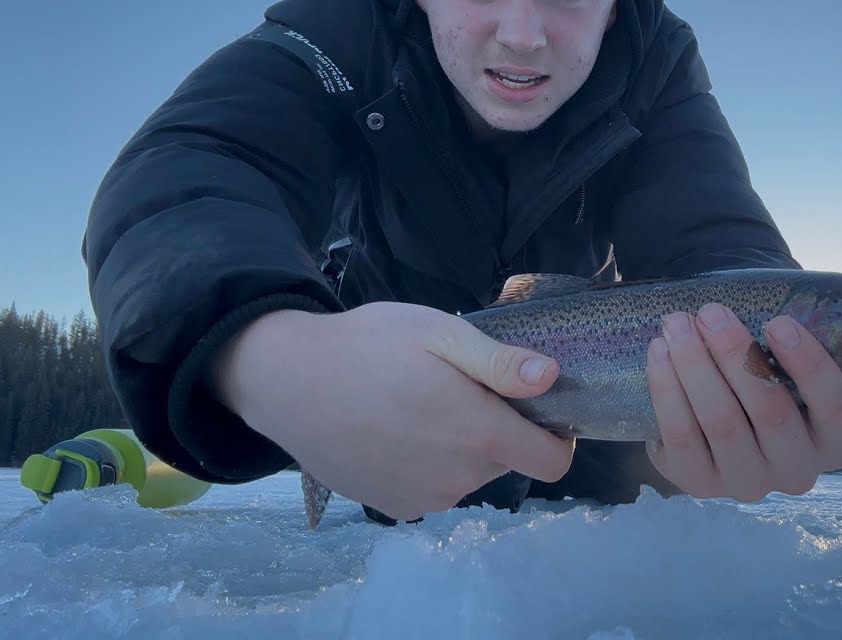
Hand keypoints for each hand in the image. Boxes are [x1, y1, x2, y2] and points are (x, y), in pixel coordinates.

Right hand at [211, 302, 573, 520]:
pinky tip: (395, 431)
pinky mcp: (394, 506)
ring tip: (420, 404)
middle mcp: (457, 479)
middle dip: (497, 428)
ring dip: (461, 446)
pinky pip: (434, 486)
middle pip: (508, 461)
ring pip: (470, 474)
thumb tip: (552, 378)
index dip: (555, 435)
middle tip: (458, 388)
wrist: (286, 382)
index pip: (552, 462)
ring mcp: (424, 498)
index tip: (536, 408)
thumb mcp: (439, 334)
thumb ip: (500, 362)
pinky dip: (428, 463)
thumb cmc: (367, 346)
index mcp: (478, 435)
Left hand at [643, 303, 841, 501]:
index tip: (779, 320)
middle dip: (736, 356)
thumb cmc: (779, 368)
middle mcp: (796, 472)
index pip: (837, 408)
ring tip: (677, 323)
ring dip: (695, 367)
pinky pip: (679, 436)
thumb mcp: (819, 369)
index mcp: (836, 442)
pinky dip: (667, 390)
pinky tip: (658, 353)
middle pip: (771, 413)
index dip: (809, 365)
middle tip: (711, 312)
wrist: (726, 390)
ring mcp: (745, 483)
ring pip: (721, 422)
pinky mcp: (697, 484)